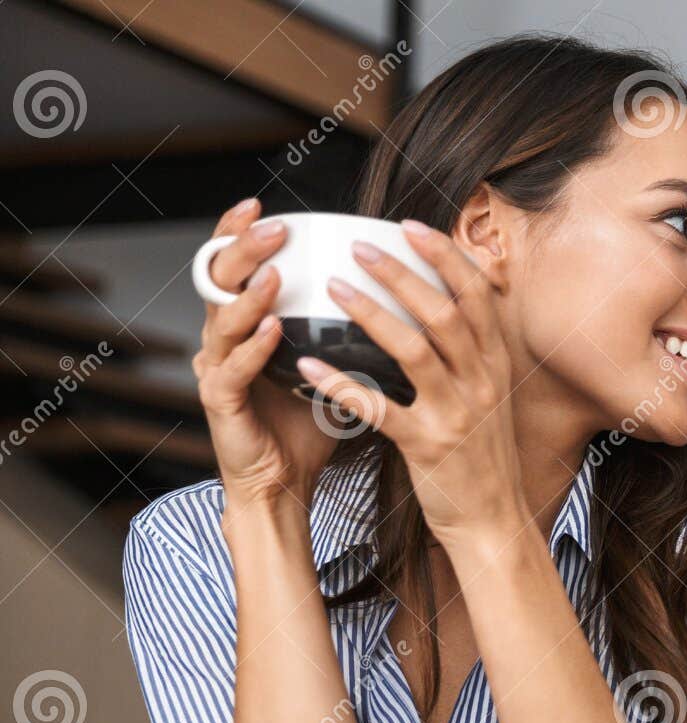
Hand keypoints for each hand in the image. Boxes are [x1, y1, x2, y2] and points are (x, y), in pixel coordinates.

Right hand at [192, 199, 342, 507]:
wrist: (283, 483)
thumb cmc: (306, 424)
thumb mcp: (331, 367)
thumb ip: (347, 331)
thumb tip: (398, 297)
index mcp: (246, 326)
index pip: (236, 269)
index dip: (239, 234)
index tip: (260, 204)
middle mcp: (224, 341)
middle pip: (220, 282)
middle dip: (243, 250)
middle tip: (270, 227)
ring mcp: (217, 371)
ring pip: (223, 321)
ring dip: (250, 295)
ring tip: (273, 272)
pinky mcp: (221, 405)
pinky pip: (234, 371)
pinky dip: (254, 348)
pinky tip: (274, 329)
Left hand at [294, 219, 528, 547]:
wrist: (494, 522)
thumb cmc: (482, 458)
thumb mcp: (489, 397)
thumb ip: (471, 355)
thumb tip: (442, 308)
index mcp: (496, 365)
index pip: (477, 296)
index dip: (445, 256)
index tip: (411, 227)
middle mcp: (481, 383)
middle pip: (443, 313)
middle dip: (401, 273)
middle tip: (359, 246)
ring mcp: (456, 414)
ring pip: (414, 351)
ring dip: (370, 314)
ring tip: (333, 288)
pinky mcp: (427, 446)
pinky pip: (379, 407)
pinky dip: (341, 383)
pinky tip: (307, 362)